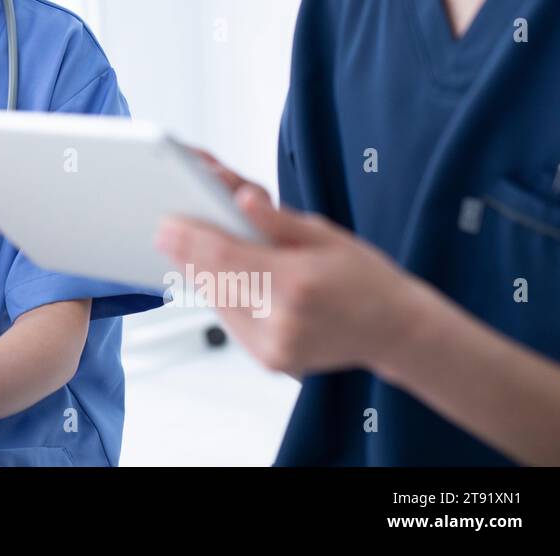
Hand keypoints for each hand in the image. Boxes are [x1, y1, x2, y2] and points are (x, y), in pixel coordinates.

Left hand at [156, 152, 426, 377]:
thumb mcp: (327, 235)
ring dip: (197, 276)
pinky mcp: (271, 361)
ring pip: (219, 304)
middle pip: (216, 281)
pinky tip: (210, 278)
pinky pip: (232, 322)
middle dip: (186, 254)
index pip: (227, 257)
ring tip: (181, 250)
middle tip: (164, 232)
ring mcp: (276, 347)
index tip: (168, 224)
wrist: (395, 331)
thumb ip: (278, 220)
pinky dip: (218, 297)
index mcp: (298, 284)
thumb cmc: (366, 279)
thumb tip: (242, 198)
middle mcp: (284, 321)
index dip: (192, 239)